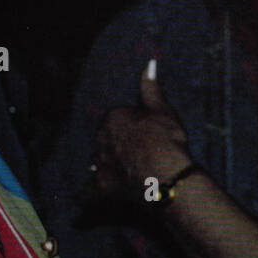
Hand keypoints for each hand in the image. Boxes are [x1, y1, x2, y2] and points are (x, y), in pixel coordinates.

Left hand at [91, 61, 193, 202]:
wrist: (166, 176)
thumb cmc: (166, 140)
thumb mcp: (162, 109)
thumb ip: (151, 88)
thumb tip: (149, 63)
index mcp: (112, 117)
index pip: (121, 118)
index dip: (137, 125)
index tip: (151, 132)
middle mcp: (100, 139)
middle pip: (109, 139)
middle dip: (122, 143)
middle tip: (146, 150)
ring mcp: (99, 164)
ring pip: (101, 160)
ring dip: (111, 163)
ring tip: (136, 170)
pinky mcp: (101, 187)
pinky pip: (91, 189)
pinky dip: (91, 192)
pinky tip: (96, 194)